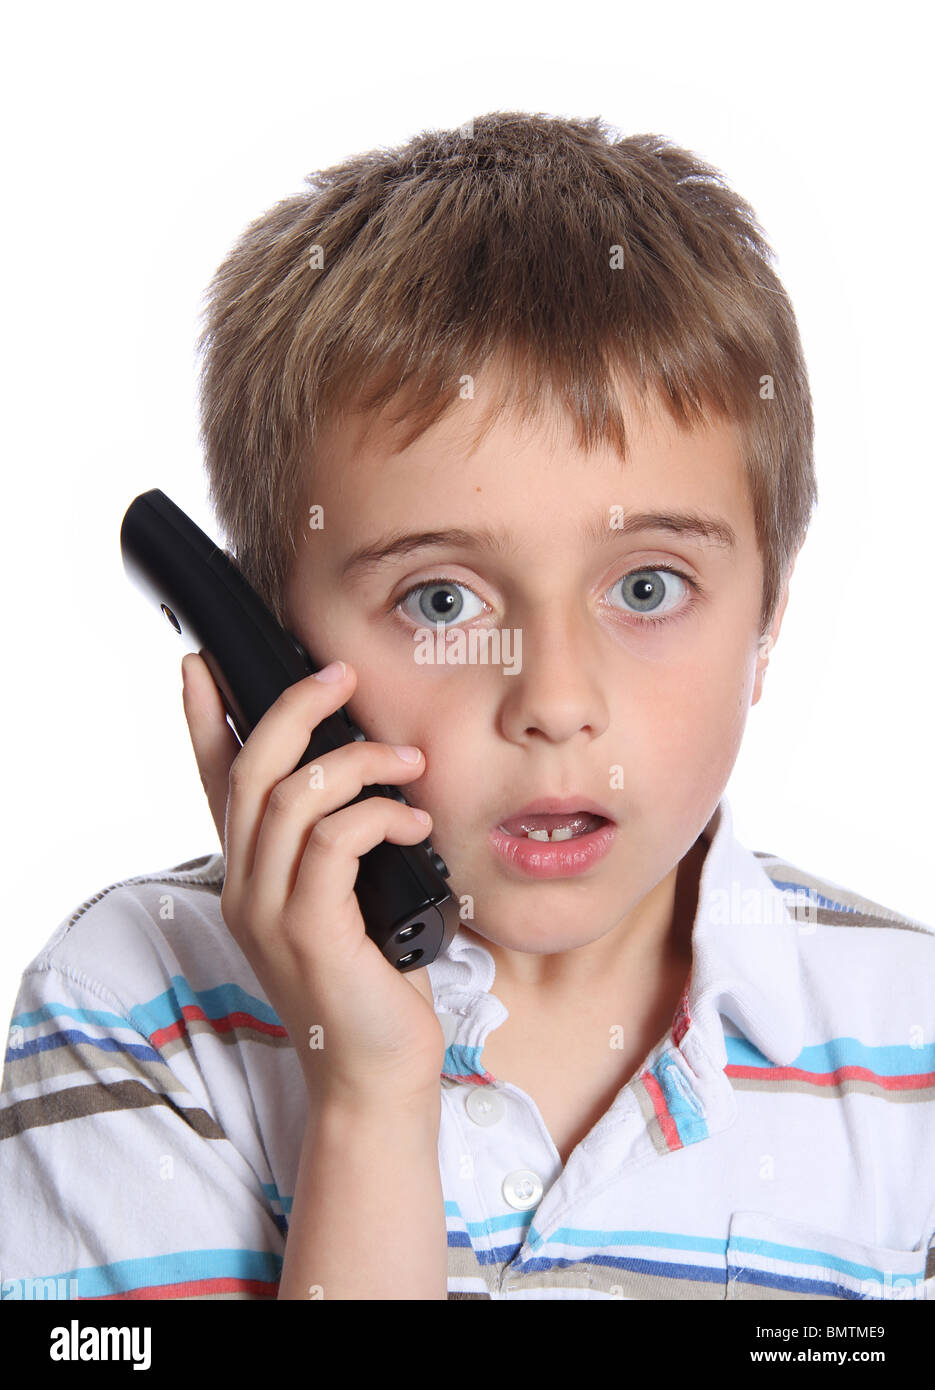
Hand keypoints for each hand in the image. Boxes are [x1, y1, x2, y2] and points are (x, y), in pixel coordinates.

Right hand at [181, 654, 444, 1107]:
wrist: (374, 1074)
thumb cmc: (371, 983)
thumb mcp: (347, 902)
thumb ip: (336, 849)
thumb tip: (366, 780)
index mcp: (251, 877)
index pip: (215, 785)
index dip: (204, 722)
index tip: (204, 667)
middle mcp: (246, 889)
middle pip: (252, 771)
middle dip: (295, 709)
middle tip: (340, 675)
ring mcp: (270, 912)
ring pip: (293, 796)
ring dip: (359, 762)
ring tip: (408, 762)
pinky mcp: (309, 931)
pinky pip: (333, 841)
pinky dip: (378, 815)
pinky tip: (413, 822)